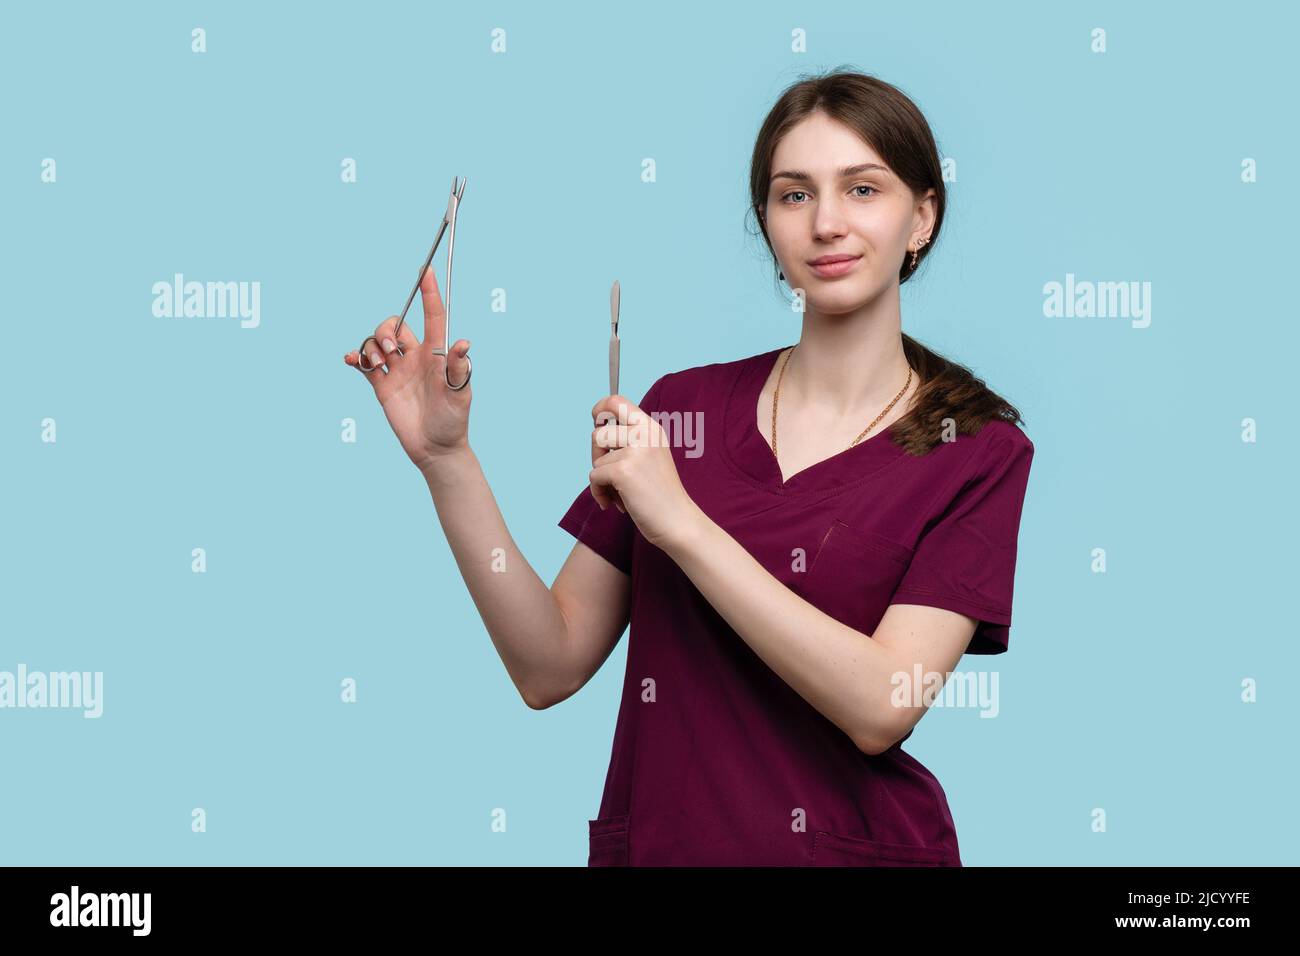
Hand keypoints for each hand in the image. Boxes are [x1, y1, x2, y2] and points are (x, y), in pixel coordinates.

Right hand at [343, 264, 472, 471]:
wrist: (436, 448)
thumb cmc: (454, 420)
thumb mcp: (460, 394)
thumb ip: (458, 368)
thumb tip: (463, 343)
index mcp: (436, 353)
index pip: (434, 316)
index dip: (430, 293)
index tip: (426, 270)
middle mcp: (416, 357)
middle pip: (395, 325)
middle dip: (387, 329)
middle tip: (392, 351)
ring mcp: (397, 370)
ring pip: (377, 341)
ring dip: (372, 344)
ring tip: (378, 363)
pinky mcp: (382, 385)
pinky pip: (364, 364)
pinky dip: (356, 357)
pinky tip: (353, 360)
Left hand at [589, 394, 696, 550]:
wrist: (677, 521)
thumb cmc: (660, 494)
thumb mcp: (649, 456)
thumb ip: (630, 440)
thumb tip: (597, 430)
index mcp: (651, 428)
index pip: (616, 401)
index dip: (599, 409)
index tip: (596, 422)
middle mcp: (644, 434)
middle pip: (597, 431)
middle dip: (596, 455)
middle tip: (608, 473)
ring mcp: (634, 451)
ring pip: (596, 459)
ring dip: (600, 479)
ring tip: (617, 492)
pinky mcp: (624, 470)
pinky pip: (594, 477)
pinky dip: (600, 493)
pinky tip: (615, 504)